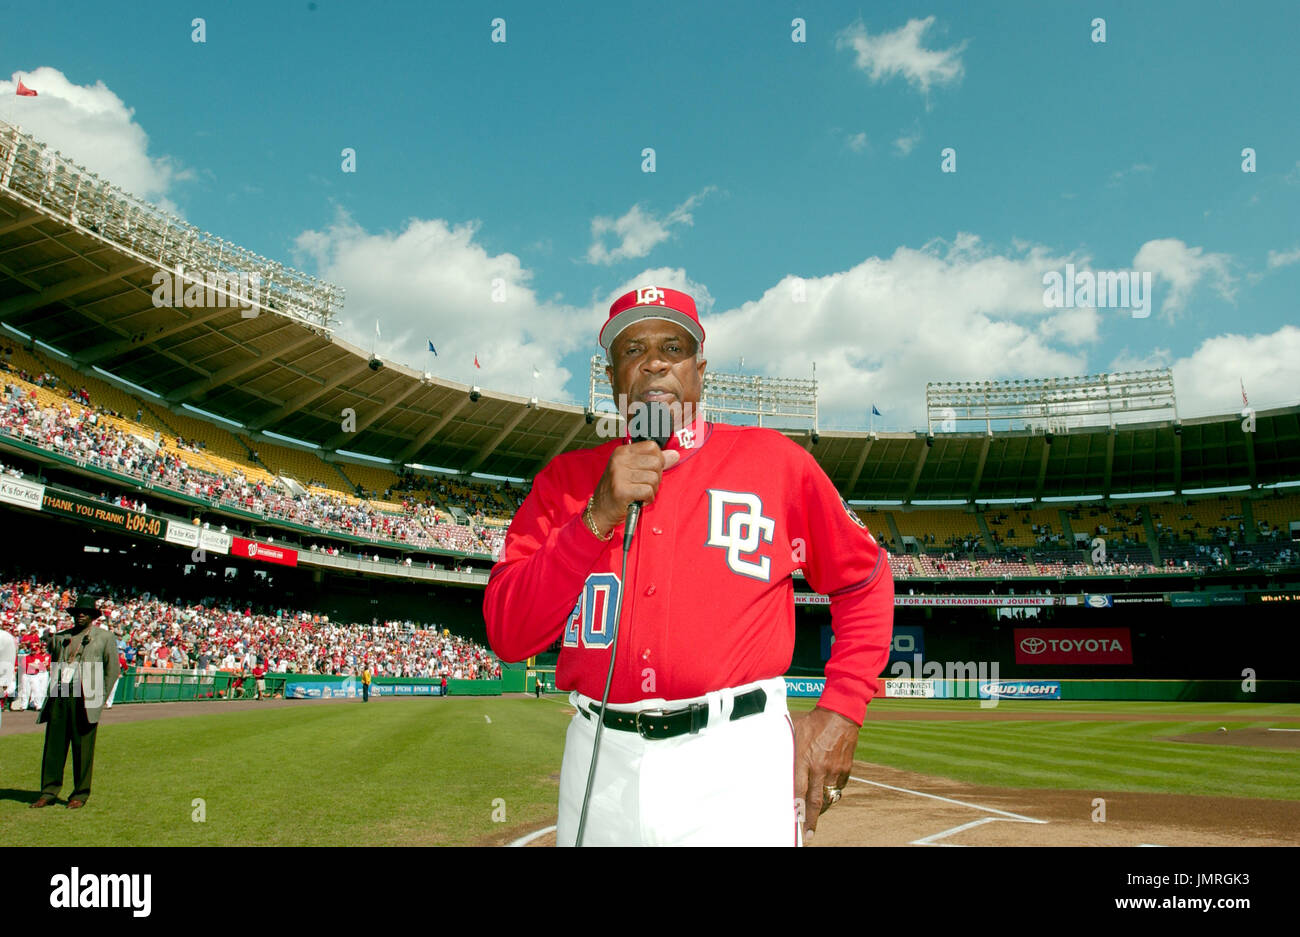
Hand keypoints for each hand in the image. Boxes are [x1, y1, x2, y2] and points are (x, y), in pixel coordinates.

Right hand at [589, 442, 679, 534]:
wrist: (600, 511)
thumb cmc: (618, 490)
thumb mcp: (633, 471)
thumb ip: (654, 461)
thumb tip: (674, 455)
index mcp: (622, 452)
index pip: (652, 446)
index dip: (657, 460)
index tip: (649, 470)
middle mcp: (619, 460)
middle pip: (656, 462)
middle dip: (656, 477)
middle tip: (643, 485)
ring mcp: (619, 475)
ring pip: (654, 478)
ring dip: (651, 490)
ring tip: (639, 493)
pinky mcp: (622, 490)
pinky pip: (649, 491)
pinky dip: (648, 499)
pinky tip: (639, 500)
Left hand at [793, 705, 858, 844]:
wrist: (840, 714)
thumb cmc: (813, 722)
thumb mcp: (795, 732)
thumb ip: (787, 748)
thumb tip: (775, 759)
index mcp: (804, 759)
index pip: (799, 790)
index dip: (797, 808)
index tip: (795, 821)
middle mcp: (820, 768)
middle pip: (816, 801)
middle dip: (812, 820)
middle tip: (809, 833)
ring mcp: (835, 769)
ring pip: (829, 797)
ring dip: (822, 808)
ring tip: (816, 814)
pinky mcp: (846, 768)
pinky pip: (839, 787)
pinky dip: (833, 793)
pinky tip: (828, 793)